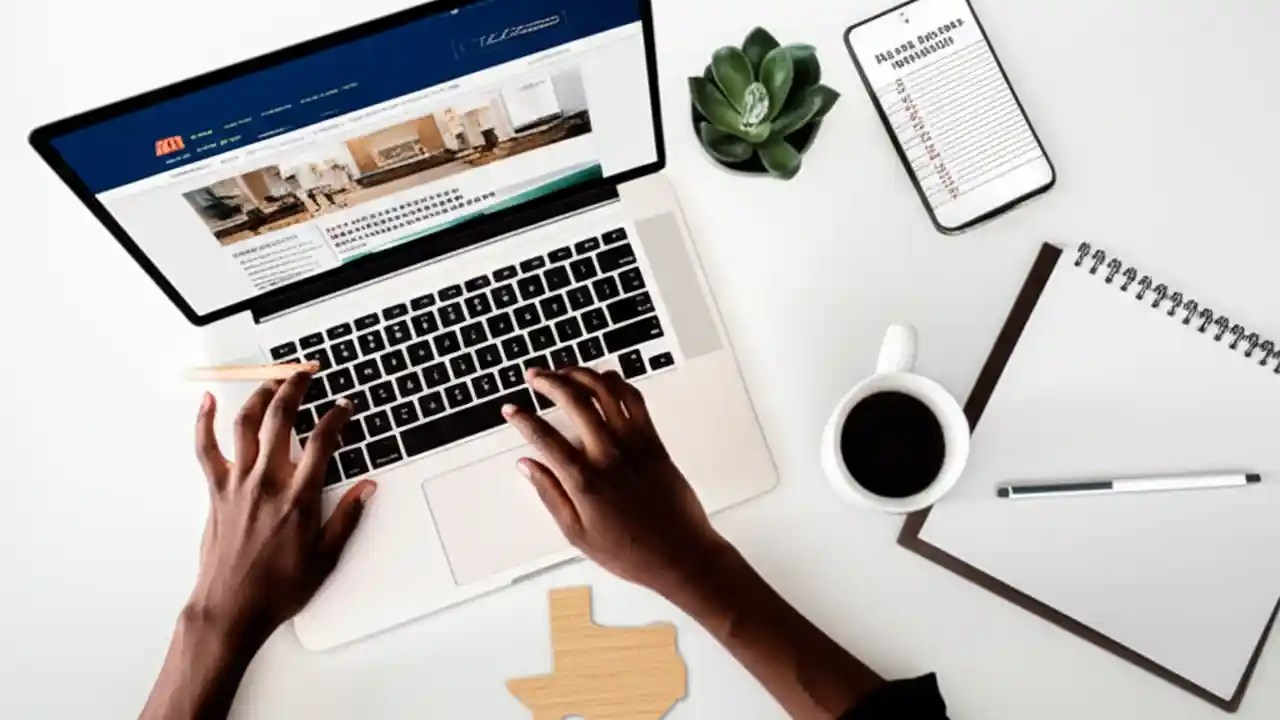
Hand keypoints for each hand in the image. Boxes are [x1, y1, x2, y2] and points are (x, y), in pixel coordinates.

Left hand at [189, 375, 376, 640]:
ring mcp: (237, 483)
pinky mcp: (216, 491)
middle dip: (296, 387)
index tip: (345, 406)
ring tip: (273, 380)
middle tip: (307, 370)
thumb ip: (347, 517)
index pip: (322, 441)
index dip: (336, 417)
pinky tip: (205, 401)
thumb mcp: (327, 557)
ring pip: (245, 424)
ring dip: (260, 395)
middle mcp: (267, 482)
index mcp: (298, 498)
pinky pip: (205, 449)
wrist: (231, 608)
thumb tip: (367, 488)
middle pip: (281, 419)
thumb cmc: (278, 588)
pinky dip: (202, 422)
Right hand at [501, 367, 729, 594]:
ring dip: (581, 373)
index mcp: (585, 481)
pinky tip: (604, 379)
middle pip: (574, 401)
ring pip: (605, 391)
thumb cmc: (631, 552)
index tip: (511, 410)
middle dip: (548, 381)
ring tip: (564, 370)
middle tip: (534, 376)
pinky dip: (617, 382)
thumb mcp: (577, 533)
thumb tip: (527, 466)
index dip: (523, 419)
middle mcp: (609, 455)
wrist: (681, 554)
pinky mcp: (654, 442)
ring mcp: (635, 444)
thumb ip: (550, 494)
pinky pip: (634, 400)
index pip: (544, 437)